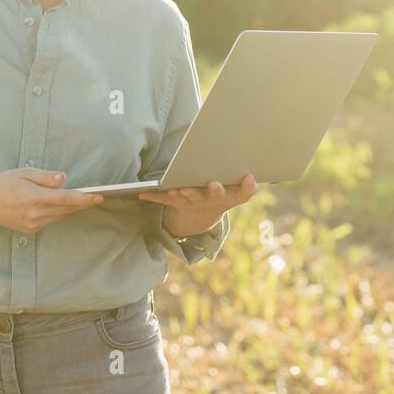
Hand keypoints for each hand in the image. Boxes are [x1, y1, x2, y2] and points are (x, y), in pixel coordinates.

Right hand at [0, 167, 102, 233]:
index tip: (99, 197)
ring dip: (71, 208)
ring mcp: (32, 223)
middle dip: (82, 202)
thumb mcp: (23, 173)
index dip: (84, 198)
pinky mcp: (30, 229)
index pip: (65, 198)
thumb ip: (45, 176)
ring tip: (80, 199)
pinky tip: (59, 205)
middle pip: (66, 208)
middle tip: (95, 196)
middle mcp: (34, 213)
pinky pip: (51, 220)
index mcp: (33, 196)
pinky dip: (58, 212)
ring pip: (60, 215)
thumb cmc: (3, 183)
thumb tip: (64, 178)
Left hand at [138, 173, 258, 237]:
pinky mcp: (175, 201)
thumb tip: (252, 178)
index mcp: (218, 197)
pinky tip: (141, 194)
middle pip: (196, 197)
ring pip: (180, 198)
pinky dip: (153, 197)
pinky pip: (162, 199)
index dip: (217, 190)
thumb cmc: (224, 197)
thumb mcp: (239, 196)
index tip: (214, 183)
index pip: (219, 194)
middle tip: (186, 189)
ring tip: (170, 189)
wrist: (205, 215)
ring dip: (175, 194)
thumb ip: (248, 189)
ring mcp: (187, 202)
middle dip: (192, 193)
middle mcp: (201, 201)